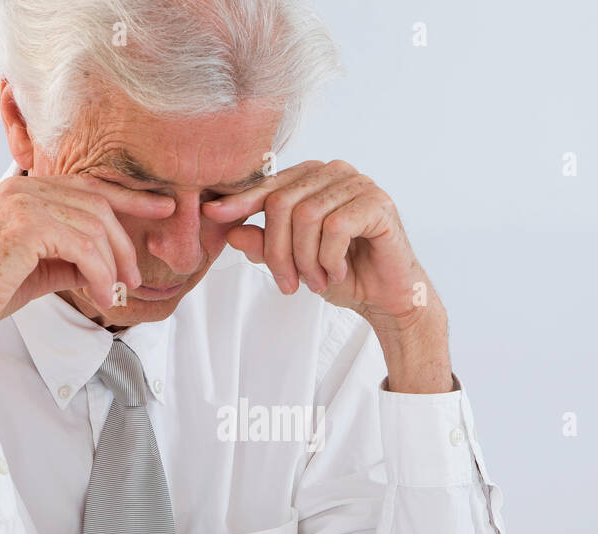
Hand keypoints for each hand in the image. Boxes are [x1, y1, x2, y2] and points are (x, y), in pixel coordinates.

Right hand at [0, 173, 174, 339]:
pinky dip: (101, 274)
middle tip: (134, 278)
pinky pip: (85, 246)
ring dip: (113, 265)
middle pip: (98, 205)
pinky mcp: (26, 227)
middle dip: (125, 243)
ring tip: (116, 294)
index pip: (88, 186)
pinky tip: (102, 295)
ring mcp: (23, 204)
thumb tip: (109, 264)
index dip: (129, 196)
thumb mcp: (40, 270)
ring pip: (95, 227)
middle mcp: (22, 189)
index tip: (162, 206)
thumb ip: (73, 259)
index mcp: (22, 191)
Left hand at [202, 160, 451, 392]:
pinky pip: (335, 227)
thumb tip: (230, 231)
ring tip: (317, 282)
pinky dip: (329, 258)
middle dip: (278, 251)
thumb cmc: (342, 273)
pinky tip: (337, 272)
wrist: (386, 296)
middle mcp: (333, 172)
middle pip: (282, 203)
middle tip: (288, 284)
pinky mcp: (377, 202)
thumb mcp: (293, 263)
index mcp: (311, 179)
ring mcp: (357, 183)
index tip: (212, 214)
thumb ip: (264, 245)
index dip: (239, 201)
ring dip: (305, 260)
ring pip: (306, 216)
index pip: (268, 186)